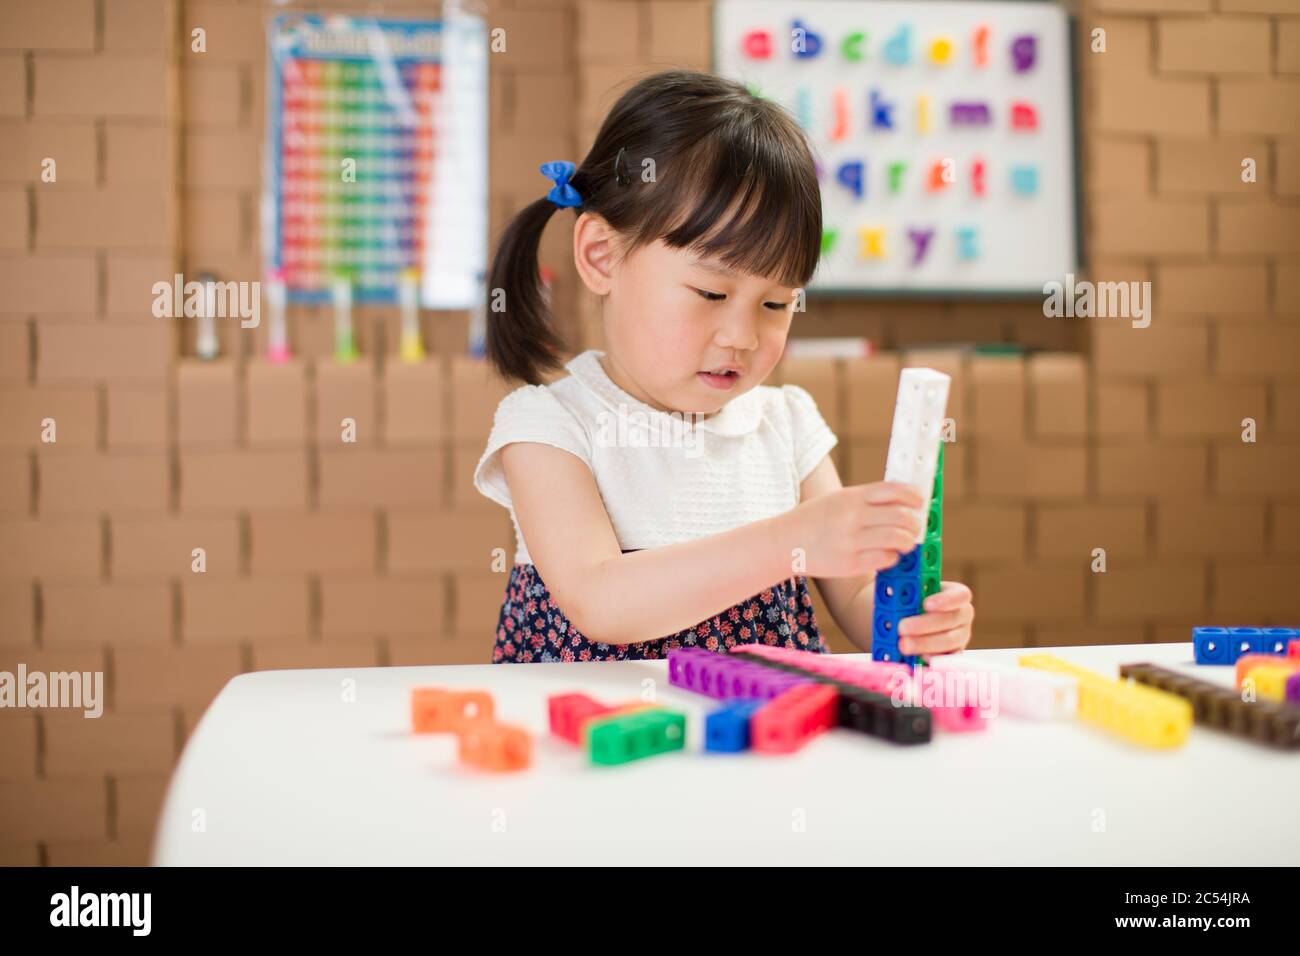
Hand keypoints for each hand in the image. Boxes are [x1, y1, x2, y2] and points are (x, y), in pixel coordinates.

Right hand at [788, 482, 924, 578]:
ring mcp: (851, 541)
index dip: (914, 496)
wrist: (786, 541)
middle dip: (915, 523)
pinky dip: (893, 557)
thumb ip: (867, 499)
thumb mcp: (839, 499)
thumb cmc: (816, 519)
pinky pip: (885, 559)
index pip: (894, 490)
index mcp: (851, 497)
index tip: (919, 502)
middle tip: (914, 528)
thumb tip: (904, 502)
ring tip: (905, 543)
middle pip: (902, 516)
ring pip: (898, 539)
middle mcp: (853, 516)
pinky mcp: (850, 563)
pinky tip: (887, 555)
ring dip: (908, 542)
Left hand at [899, 581, 974, 656]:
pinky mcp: (951, 656)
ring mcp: (959, 637)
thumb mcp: (905, 589)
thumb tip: (891, 585)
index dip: (945, 600)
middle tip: (902, 627)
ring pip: (949, 641)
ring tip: (902, 645)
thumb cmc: (907, 601)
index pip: (960, 595)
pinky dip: (931, 659)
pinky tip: (916, 657)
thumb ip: (900, 585)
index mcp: (955, 594)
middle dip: (925, 624)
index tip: (926, 604)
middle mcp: (961, 616)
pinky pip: (946, 660)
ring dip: (924, 644)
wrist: (905, 621)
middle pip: (951, 620)